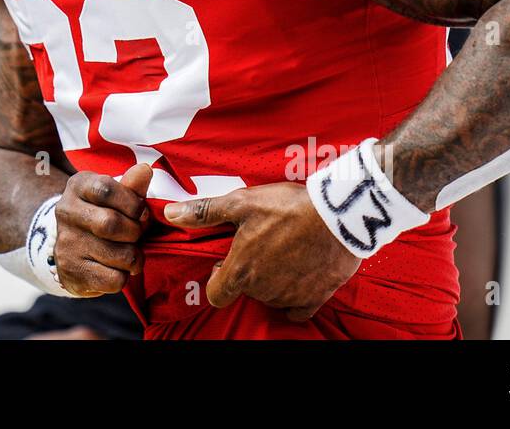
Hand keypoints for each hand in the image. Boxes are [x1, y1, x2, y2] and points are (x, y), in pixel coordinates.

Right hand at [54, 163, 151, 295]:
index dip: (133, 204)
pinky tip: (117, 268)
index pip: (106, 189)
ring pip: (118, 255)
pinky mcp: (72, 272)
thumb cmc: (102, 215)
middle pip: (110, 224)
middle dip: (135, 232)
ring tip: (130, 253)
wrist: (72, 248)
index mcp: (78, 186)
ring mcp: (66, 244)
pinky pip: (113, 279)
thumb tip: (145, 170)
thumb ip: (131, 186)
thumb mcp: (115, 196)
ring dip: (134, 257)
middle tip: (138, 235)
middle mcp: (66, 212)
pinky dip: (124, 276)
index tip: (142, 213)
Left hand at [164, 181, 359, 320]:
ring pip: (271, 297)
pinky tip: (298, 274)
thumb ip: (205, 212)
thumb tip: (171, 214)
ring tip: (282, 249)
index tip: (227, 260)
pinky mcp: (315, 298)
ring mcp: (289, 297)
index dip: (218, 277)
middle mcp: (263, 290)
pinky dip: (295, 296)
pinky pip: (297, 309)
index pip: (216, 294)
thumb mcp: (241, 202)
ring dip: (272, 280)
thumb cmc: (287, 207)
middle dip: (248, 272)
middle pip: (246, 291)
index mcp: (241, 271)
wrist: (338, 215)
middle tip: (260, 244)